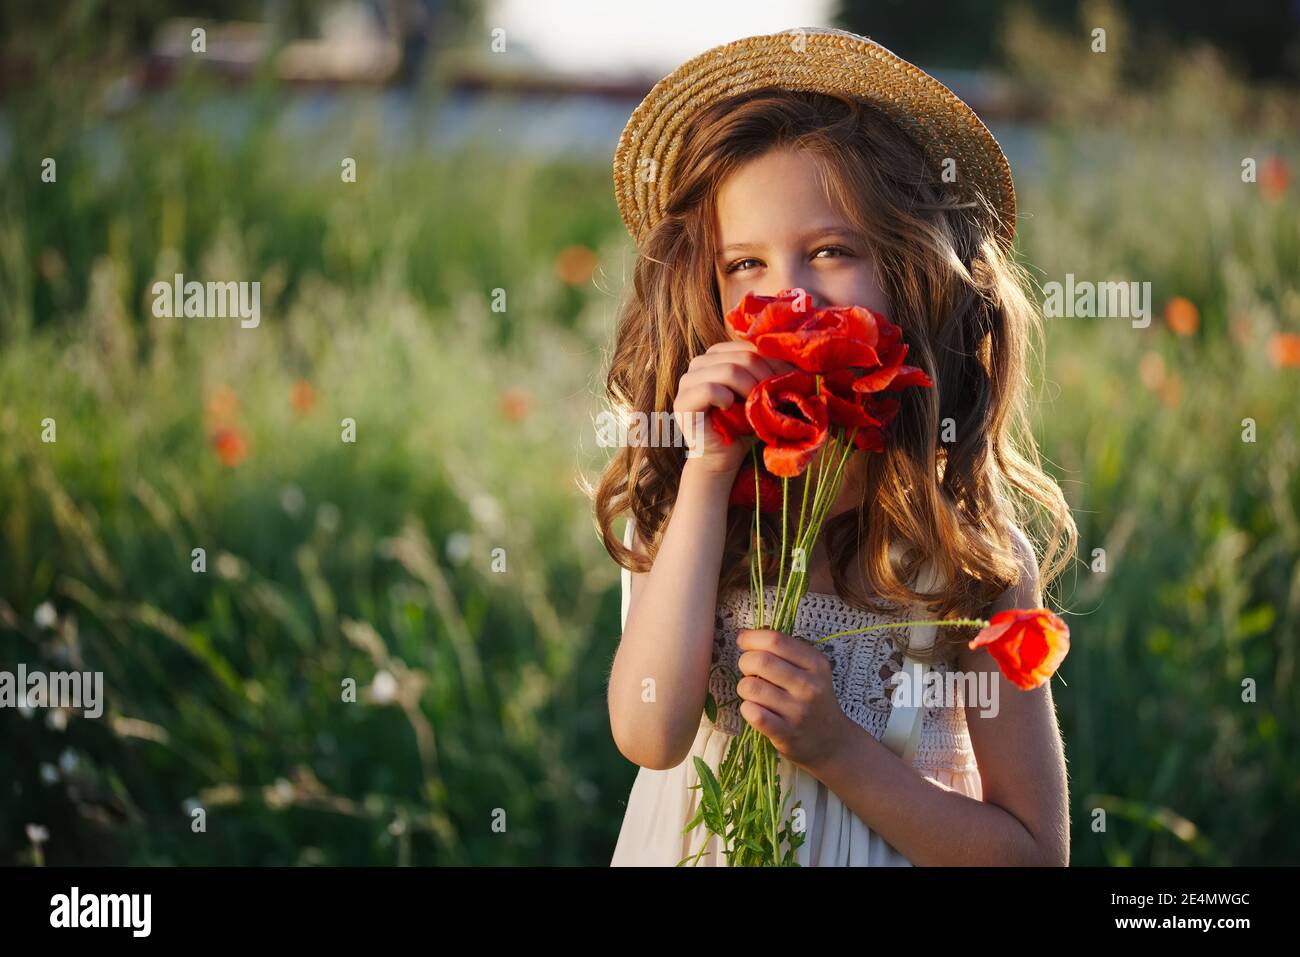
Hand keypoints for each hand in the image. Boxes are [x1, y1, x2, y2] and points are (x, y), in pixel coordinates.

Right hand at [673, 341, 795, 474]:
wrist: (724, 457)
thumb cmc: (745, 425)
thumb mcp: (762, 394)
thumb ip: (772, 374)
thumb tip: (801, 362)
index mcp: (719, 354)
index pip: (750, 346)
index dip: (773, 362)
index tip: (790, 382)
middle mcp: (700, 362)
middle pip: (742, 356)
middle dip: (765, 378)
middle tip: (776, 398)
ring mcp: (687, 381)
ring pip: (727, 371)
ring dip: (749, 389)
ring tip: (756, 406)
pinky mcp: (681, 402)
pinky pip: (708, 389)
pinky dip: (726, 399)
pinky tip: (730, 409)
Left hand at [734, 628, 854, 771]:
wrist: (832, 742)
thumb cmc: (813, 699)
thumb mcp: (811, 670)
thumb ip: (784, 650)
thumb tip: (744, 634)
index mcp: (816, 664)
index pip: (776, 640)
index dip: (752, 638)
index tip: (743, 641)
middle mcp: (809, 686)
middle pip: (760, 661)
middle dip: (745, 662)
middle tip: (749, 670)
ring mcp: (798, 711)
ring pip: (751, 687)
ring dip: (744, 687)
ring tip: (754, 692)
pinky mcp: (786, 734)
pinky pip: (753, 713)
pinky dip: (747, 709)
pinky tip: (755, 709)